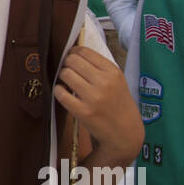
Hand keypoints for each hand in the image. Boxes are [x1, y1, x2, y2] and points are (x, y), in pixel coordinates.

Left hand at [53, 46, 142, 160]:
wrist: (125, 133)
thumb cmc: (118, 104)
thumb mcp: (117, 81)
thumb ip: (99, 67)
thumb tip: (74, 52)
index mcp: (113, 72)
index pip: (84, 52)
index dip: (73, 53)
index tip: (71, 58)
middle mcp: (104, 82)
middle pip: (72, 61)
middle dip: (66, 64)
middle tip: (68, 72)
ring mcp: (94, 97)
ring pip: (65, 74)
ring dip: (62, 77)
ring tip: (67, 83)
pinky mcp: (83, 112)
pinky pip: (61, 93)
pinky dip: (58, 91)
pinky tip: (63, 93)